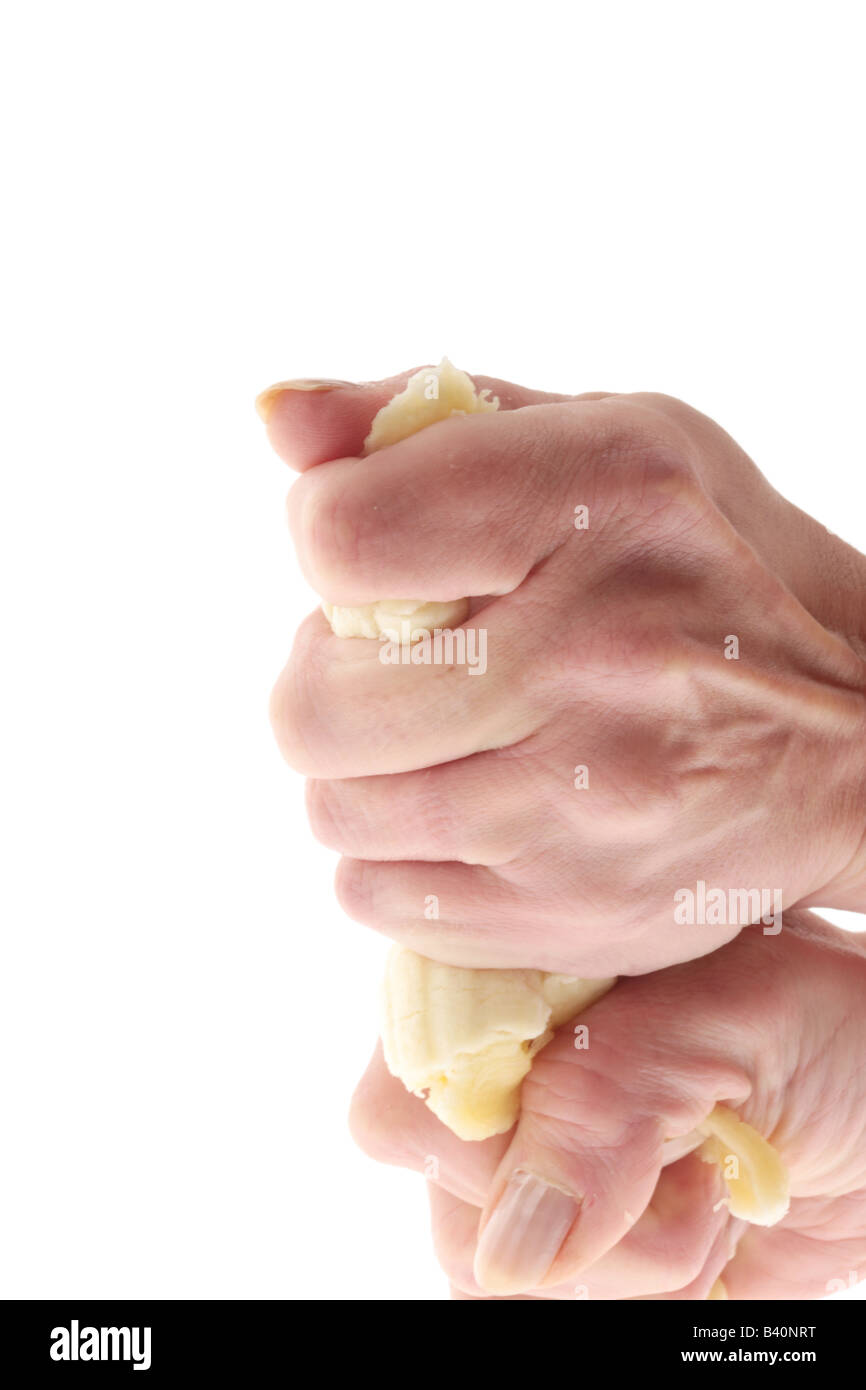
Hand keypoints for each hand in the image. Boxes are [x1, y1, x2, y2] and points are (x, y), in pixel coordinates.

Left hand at [262, 367, 865, 975]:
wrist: (849, 741)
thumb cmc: (708, 566)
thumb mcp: (605, 438)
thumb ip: (422, 417)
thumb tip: (273, 418)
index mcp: (602, 504)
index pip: (342, 538)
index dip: (329, 543)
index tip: (375, 559)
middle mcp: (595, 657)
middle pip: (314, 705)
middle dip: (327, 680)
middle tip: (396, 667)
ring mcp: (584, 804)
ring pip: (337, 813)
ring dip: (359, 774)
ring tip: (436, 740)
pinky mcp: (573, 913)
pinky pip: (379, 901)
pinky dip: (393, 858)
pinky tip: (462, 813)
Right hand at [350, 912, 865, 1298]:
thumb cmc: (827, 1022)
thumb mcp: (734, 1016)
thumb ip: (607, 1091)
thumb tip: (509, 1252)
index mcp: (508, 982)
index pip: (415, 1089)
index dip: (499, 1146)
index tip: (633, 1144)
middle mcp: (502, 1080)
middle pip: (450, 1202)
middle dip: (585, 1218)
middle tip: (695, 1162)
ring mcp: (534, 1172)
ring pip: (495, 1278)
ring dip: (630, 1269)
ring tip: (714, 1192)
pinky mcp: (578, 1250)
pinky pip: (549, 1313)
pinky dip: (646, 1298)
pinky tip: (708, 1236)